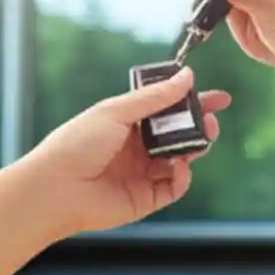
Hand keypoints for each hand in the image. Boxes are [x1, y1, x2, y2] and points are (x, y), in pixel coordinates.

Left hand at [28, 67, 229, 235]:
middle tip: (211, 122)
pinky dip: (183, 177)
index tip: (218, 98)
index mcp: (127, 122)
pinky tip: (180, 167)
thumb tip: (186, 76)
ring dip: (194, 149)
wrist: (56, 188)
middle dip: (199, 127)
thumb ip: (155, 97)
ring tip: (201, 141)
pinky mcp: (145, 198)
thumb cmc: (77, 144)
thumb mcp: (117, 110)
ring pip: (181, 160)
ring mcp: (142, 173)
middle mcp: (137, 147)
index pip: (167, 109)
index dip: (193, 102)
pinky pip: (174, 187)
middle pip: (178, 135)